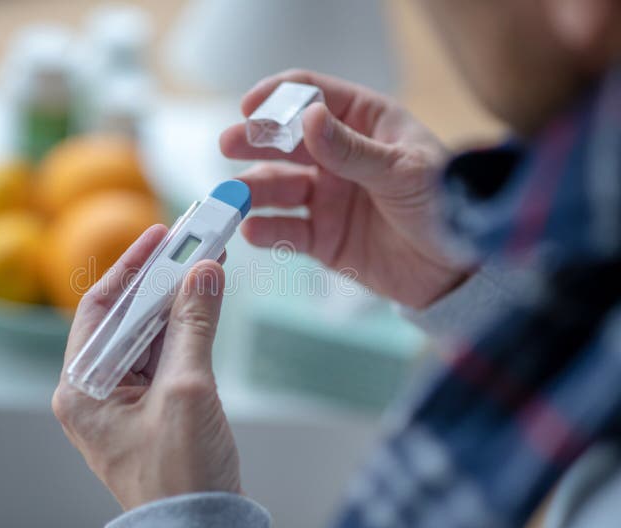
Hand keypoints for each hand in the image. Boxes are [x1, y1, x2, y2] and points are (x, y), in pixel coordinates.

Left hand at [52, 225, 240, 510]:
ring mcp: (127, 400)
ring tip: (205, 266)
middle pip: (127, 318)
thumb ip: (194, 326)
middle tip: (191, 244)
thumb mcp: (186, 391)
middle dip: (161, 281)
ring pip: (151, 334)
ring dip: (178, 302)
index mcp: (83, 388)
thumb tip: (204, 272)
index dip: (131, 267)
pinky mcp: (154, 407)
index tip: (160, 236)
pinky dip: (188, 328)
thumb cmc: (180, 475)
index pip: (101, 309)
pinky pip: (168, 355)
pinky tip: (207, 304)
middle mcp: (97, 391)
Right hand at [220, 70, 469, 308]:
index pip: (313, 96)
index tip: (251, 106)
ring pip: (278, 186)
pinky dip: (267, 230)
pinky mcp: (322, 237)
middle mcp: (339, 156)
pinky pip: (286, 230)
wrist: (458, 272)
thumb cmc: (447, 207)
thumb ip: (353, 150)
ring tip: (236, 197)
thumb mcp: (404, 172)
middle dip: (254, 141)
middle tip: (229, 144)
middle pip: (285, 140)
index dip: (278, 97)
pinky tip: (253, 230)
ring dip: (253, 188)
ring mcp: (328, 197)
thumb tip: (308, 119)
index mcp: (365, 123)